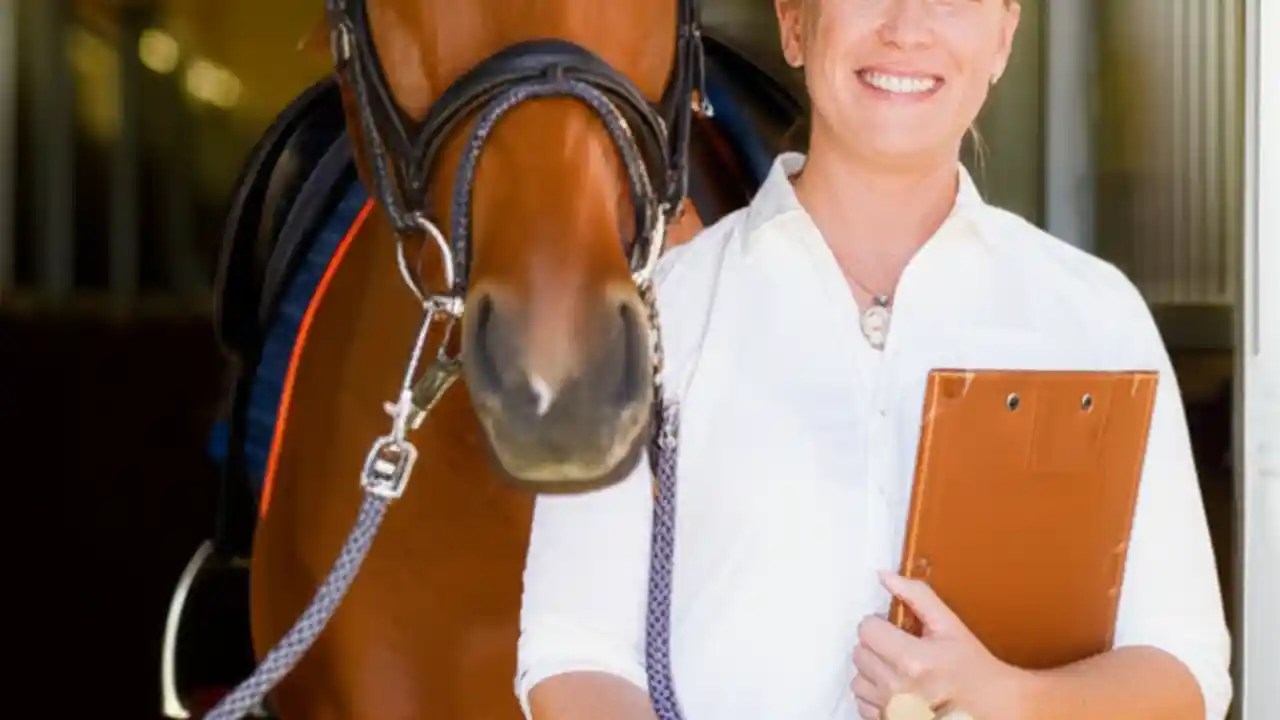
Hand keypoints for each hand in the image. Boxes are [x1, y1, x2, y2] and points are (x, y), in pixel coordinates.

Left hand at [850, 571, 1028, 719]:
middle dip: (877, 646)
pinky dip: (875, 695)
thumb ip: (916, 596)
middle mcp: (898, 688)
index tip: (894, 629)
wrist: (990, 706)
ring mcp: (892, 709)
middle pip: (860, 653)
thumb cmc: (972, 666)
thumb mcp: (950, 625)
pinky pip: (863, 703)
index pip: (867, 630)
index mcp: (913, 660)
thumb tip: (884, 575)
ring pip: (858, 679)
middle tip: (900, 647)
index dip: (879, 624)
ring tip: (898, 669)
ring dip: (873, 671)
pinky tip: (896, 689)